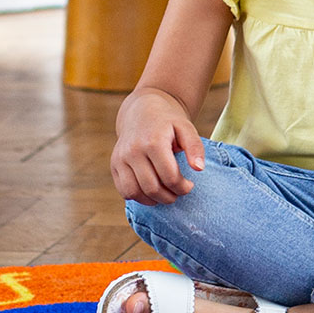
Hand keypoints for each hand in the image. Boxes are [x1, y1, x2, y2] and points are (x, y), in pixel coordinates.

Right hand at [111, 90, 205, 205]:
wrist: (141, 112)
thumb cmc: (168, 123)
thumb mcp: (186, 128)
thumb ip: (195, 147)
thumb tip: (199, 168)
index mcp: (153, 142)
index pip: (170, 177)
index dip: (183, 188)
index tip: (189, 185)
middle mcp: (133, 150)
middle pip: (152, 188)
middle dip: (170, 197)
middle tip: (178, 192)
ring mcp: (121, 158)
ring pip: (135, 193)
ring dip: (153, 200)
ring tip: (164, 194)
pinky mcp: (114, 164)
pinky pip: (124, 191)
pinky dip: (138, 197)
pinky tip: (150, 191)